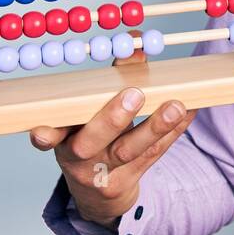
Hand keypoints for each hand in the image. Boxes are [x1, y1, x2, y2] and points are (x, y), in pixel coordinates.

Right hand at [29, 36, 198, 228]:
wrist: (96, 193)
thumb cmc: (91, 139)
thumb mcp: (88, 113)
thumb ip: (112, 77)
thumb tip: (135, 41)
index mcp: (60, 137)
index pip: (49, 135)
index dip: (45, 134)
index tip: (43, 131)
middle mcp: (77, 157)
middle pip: (90, 143)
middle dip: (111, 119)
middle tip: (133, 94)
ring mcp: (103, 173)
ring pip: (128, 152)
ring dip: (154, 127)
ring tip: (175, 105)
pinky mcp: (128, 181)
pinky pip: (154, 155)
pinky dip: (173, 132)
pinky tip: (190, 111)